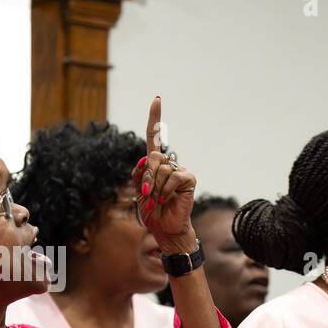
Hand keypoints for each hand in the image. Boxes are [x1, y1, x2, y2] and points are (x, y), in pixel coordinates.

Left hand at [133, 95, 196, 253]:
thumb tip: (149, 157)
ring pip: (161, 170)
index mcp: (155, 164)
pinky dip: (166, 190)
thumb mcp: (139, 190)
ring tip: (158, 200)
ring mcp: (180, 170)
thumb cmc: (152, 210)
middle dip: (147, 177)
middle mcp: (168, 163)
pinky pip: (173, 177)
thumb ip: (140, 172)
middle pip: (153, 158)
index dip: (155, 118)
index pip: (154, 137)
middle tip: (147, 195)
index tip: (157, 99)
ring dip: (155, 188)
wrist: (164, 227)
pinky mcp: (188, 179)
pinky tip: (168, 199)